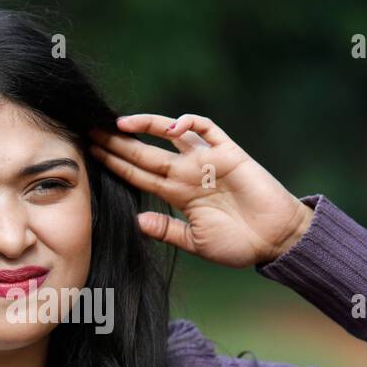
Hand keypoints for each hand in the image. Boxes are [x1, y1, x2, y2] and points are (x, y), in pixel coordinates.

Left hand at [88, 113, 312, 266]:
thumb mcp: (195, 242)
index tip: (92, 155)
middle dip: (119, 144)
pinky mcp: (228, 153)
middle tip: (91, 132)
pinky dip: (191, 122)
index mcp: (178, 195)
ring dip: (146, 126)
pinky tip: (174, 124)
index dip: (116, 164)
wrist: (276, 239)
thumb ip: (168, 231)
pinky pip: (207, 130)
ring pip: (171, 134)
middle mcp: (188, 173)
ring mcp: (207, 161)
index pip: (140, 175)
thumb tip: (137, 221)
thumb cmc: (239, 243)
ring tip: (121, 123)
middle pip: (146, 153)